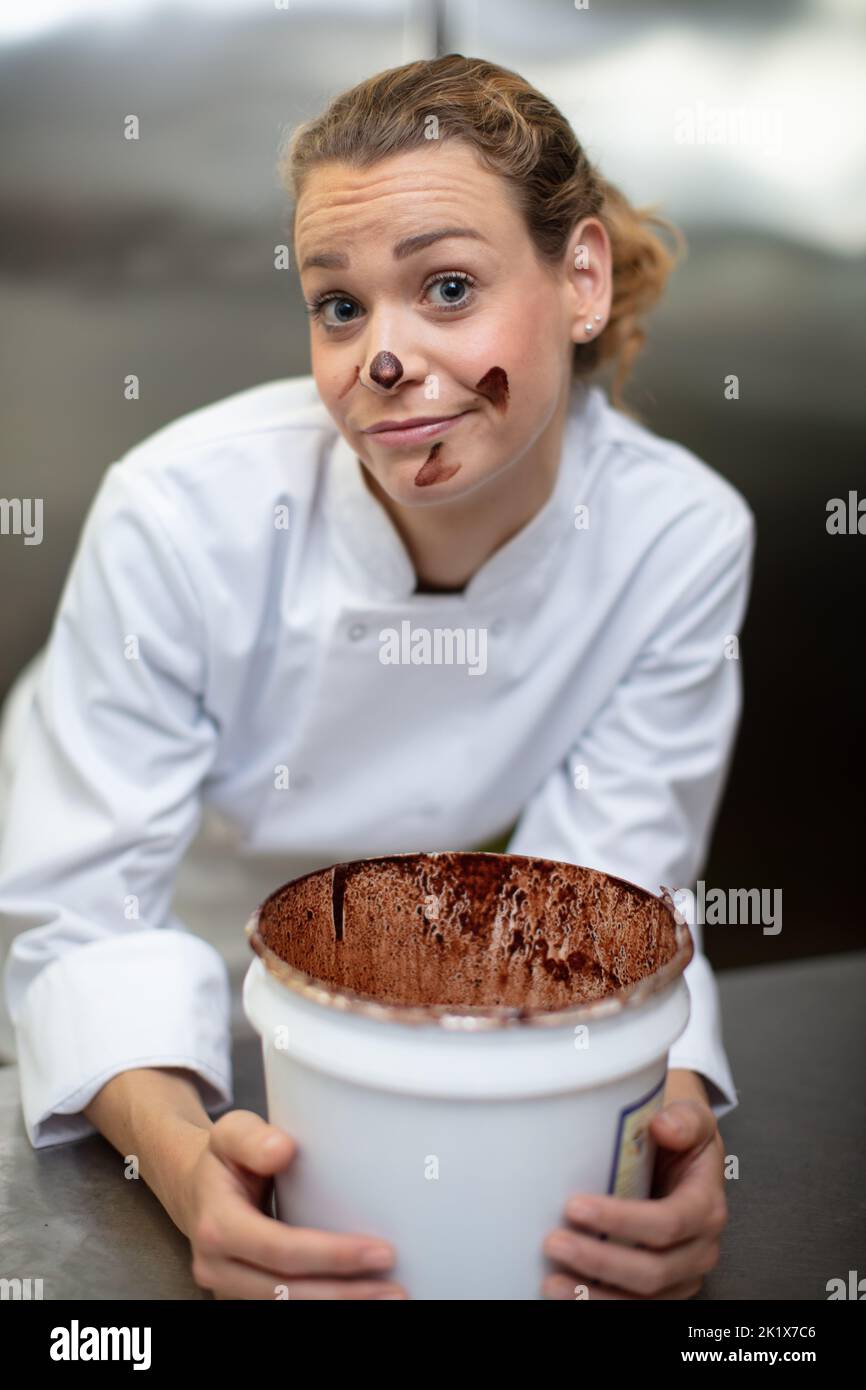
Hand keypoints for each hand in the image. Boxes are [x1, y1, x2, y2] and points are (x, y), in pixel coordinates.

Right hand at [181, 1110, 407, 1299]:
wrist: (194, 1187)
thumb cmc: (223, 1159)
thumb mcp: (231, 1132)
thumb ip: (253, 1137)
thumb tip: (283, 1149)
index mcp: (217, 1225)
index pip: (281, 1249)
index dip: (333, 1255)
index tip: (381, 1252)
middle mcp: (217, 1266)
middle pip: (287, 1292)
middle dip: (345, 1294)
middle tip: (396, 1287)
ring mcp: (227, 1288)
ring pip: (286, 1307)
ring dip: (338, 1305)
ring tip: (387, 1298)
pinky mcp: (241, 1297)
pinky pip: (283, 1306)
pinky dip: (323, 1304)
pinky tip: (357, 1299)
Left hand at [542, 1098, 726, 1298]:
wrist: (681, 1158)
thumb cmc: (681, 1141)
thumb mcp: (692, 1118)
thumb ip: (685, 1119)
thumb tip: (665, 1126)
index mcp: (706, 1207)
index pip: (667, 1223)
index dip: (621, 1220)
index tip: (576, 1207)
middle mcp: (699, 1249)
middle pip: (652, 1270)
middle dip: (599, 1261)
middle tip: (555, 1243)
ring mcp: (681, 1276)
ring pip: (642, 1299)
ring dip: (595, 1295)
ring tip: (552, 1281)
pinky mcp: (662, 1290)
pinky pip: (632, 1306)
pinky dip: (599, 1303)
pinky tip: (567, 1294)